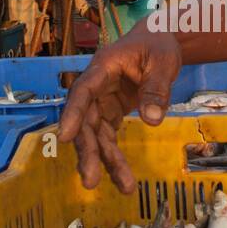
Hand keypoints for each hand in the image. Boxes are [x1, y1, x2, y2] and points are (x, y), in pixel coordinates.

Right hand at [57, 29, 182, 191]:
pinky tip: (124, 180)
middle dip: (88, 151)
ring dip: (106, 161)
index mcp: (103, 67)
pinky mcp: (111, 113)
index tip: (64, 136)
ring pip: (97, 135)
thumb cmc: (157, 45)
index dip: (72, 114)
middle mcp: (96, 87)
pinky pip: (108, 138)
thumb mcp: (163, 62)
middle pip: (85, 121)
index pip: (83, 91)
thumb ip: (156, 88)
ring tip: (124, 187)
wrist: (158, 40)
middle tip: (90, 179)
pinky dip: (115, 158)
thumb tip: (151, 119)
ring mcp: (102, 102)